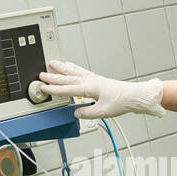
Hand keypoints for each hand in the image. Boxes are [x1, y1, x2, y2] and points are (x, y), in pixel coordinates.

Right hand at [34, 59, 164, 118]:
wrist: (135, 96)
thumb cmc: (122, 102)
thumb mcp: (102, 112)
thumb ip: (87, 112)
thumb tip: (76, 113)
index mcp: (89, 88)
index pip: (67, 89)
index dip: (54, 89)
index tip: (43, 88)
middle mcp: (90, 81)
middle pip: (68, 77)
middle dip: (54, 76)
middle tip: (41, 73)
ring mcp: (94, 78)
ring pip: (74, 71)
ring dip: (62, 67)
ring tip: (53, 63)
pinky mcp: (98, 79)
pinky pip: (81, 71)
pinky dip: (73, 68)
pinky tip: (70, 67)